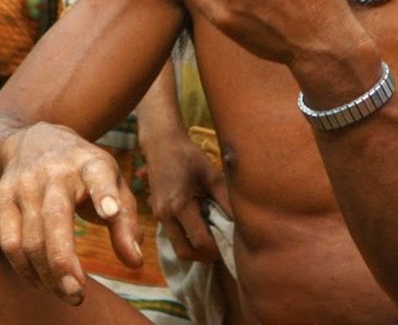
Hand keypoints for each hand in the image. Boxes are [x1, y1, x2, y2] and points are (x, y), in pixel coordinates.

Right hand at [0, 122, 142, 305]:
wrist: (34, 141)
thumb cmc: (84, 172)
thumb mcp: (112, 184)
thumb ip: (126, 222)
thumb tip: (135, 262)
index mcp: (89, 163)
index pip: (98, 176)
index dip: (105, 194)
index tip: (110, 212)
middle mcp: (54, 171)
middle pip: (55, 218)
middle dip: (63, 260)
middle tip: (77, 293)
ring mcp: (25, 184)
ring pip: (30, 237)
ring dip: (47, 273)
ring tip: (67, 293)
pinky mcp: (4, 198)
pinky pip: (10, 242)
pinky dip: (24, 269)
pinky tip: (41, 282)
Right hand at [141, 129, 229, 262]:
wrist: (160, 142)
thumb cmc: (188, 156)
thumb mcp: (211, 175)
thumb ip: (226, 200)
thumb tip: (241, 223)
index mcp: (179, 205)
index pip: (200, 241)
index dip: (217, 249)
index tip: (230, 244)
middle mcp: (165, 215)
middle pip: (185, 252)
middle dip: (204, 256)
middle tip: (221, 247)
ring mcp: (158, 215)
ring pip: (177, 246)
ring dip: (194, 248)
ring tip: (212, 237)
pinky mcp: (157, 212)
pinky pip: (172, 235)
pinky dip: (186, 238)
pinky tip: (200, 225)